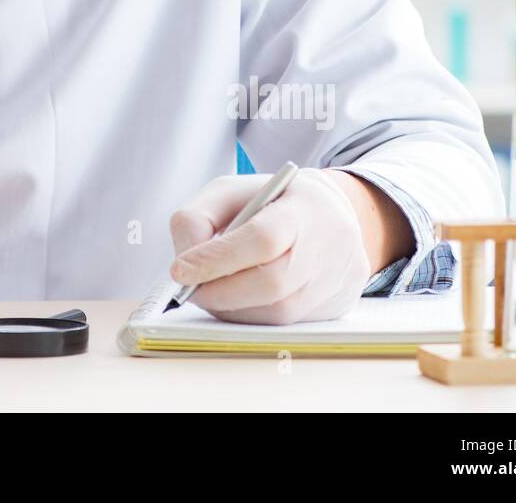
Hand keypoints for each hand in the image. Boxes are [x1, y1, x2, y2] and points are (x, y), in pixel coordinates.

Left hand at [168, 170, 371, 323]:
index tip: (179, 271)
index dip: (218, 258)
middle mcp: (327, 247)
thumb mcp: (230, 190)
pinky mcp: (334, 308)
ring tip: (211, 292)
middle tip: (189, 289)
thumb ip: (199, 217)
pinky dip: (252, 317)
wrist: (336, 214)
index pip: (262, 238)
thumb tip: (184, 262)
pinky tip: (237, 300)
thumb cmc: (272, 201)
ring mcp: (335, 282)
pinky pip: (286, 326)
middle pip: (272, 284)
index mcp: (303, 208)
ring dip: (233, 308)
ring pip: (277, 313)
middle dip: (220, 292)